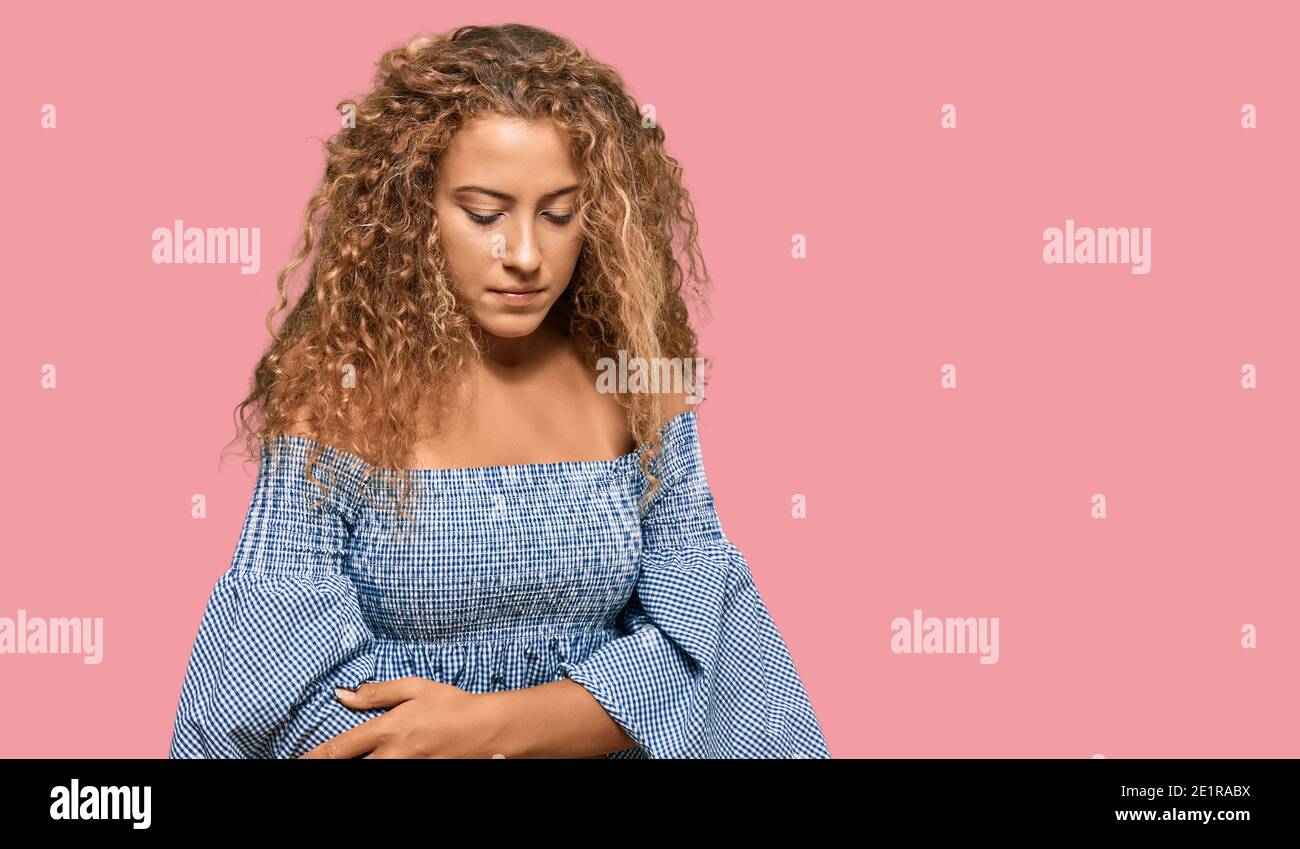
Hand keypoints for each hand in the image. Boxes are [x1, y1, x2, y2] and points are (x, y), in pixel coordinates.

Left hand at [299, 676, 498, 758]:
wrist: (488, 730)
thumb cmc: (452, 705)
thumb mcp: (415, 688)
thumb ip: (376, 693)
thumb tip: (343, 695)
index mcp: (388, 730)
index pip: (339, 749)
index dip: (313, 758)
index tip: (297, 761)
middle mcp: (392, 756)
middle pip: (350, 769)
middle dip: (330, 766)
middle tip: (309, 763)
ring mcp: (406, 770)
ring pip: (369, 776)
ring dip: (354, 769)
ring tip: (338, 764)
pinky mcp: (419, 776)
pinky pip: (390, 779)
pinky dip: (379, 771)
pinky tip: (373, 763)